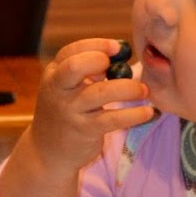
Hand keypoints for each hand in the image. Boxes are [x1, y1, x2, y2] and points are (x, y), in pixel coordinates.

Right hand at [29, 37, 153, 175]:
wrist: (47, 151)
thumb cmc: (65, 111)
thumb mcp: (67, 88)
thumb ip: (86, 71)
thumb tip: (120, 56)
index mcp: (54, 73)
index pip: (71, 51)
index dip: (97, 45)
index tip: (118, 47)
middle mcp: (58, 89)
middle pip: (75, 66)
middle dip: (100, 60)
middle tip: (124, 67)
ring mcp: (70, 110)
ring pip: (101, 92)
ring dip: (128, 88)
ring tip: (144, 91)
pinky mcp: (84, 130)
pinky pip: (113, 119)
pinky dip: (134, 115)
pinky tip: (148, 113)